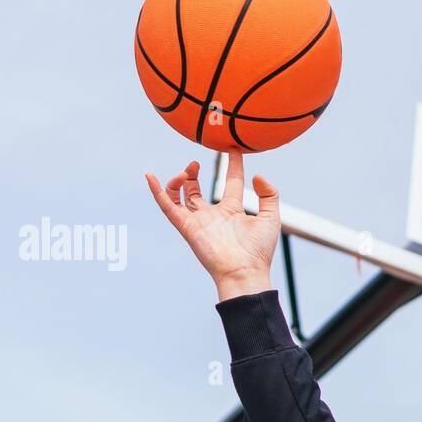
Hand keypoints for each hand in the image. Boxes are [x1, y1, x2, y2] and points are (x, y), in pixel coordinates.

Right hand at [145, 150, 280, 300]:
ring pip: (180, 196)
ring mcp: (198, 221)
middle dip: (193, 174)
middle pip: (196, 190)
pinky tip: (150, 176)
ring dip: (179, 181)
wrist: (245, 272)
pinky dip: (157, 191)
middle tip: (196, 163)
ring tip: (188, 170)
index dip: (232, 165)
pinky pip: (167, 207)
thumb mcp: (271, 217)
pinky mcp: (186, 227)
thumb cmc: (259, 250)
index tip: (233, 149)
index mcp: (233, 211)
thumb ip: (269, 194)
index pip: (231, 182)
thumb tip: (257, 176)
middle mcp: (213, 215)